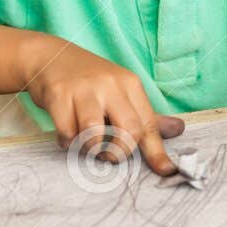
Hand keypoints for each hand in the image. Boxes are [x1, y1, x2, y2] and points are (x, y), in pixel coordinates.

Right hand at [22, 39, 182, 175]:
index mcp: (130, 84)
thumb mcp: (120, 91)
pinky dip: (66, 142)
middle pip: (128, 131)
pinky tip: (66, 135)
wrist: (48, 55)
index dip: (157, 152)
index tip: (166, 171)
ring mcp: (84, 88)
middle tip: (108, 156)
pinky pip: (67, 132)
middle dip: (119, 153)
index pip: (148, 124)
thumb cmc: (88, 81)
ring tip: (85, 145)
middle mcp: (110, 84)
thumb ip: (145, 115)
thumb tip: (178, 129)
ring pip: (94, 133)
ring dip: (90, 148)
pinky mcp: (58, 94)